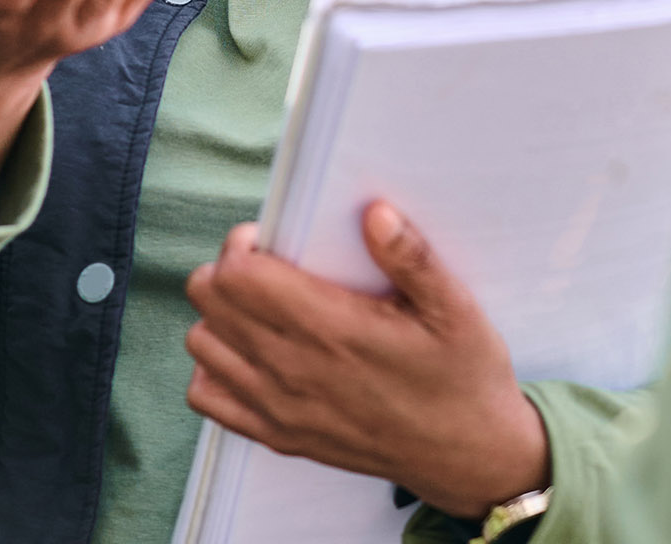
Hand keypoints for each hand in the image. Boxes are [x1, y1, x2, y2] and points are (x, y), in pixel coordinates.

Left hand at [185, 202, 549, 519]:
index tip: (273, 238)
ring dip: (220, 315)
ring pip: (202, 344)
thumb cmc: (461, 376)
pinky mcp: (280, 436)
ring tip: (261, 304)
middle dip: (228, 269)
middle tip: (268, 263)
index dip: (244, 245)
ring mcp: (281, 409)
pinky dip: (217, 368)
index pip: (239, 277)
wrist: (468, 457)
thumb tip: (375, 213)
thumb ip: (412, 258)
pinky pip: (209, 398)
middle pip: (210, 301)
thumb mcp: (455, 308)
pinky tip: (254, 351)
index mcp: (333, 331)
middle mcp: (295, 371)